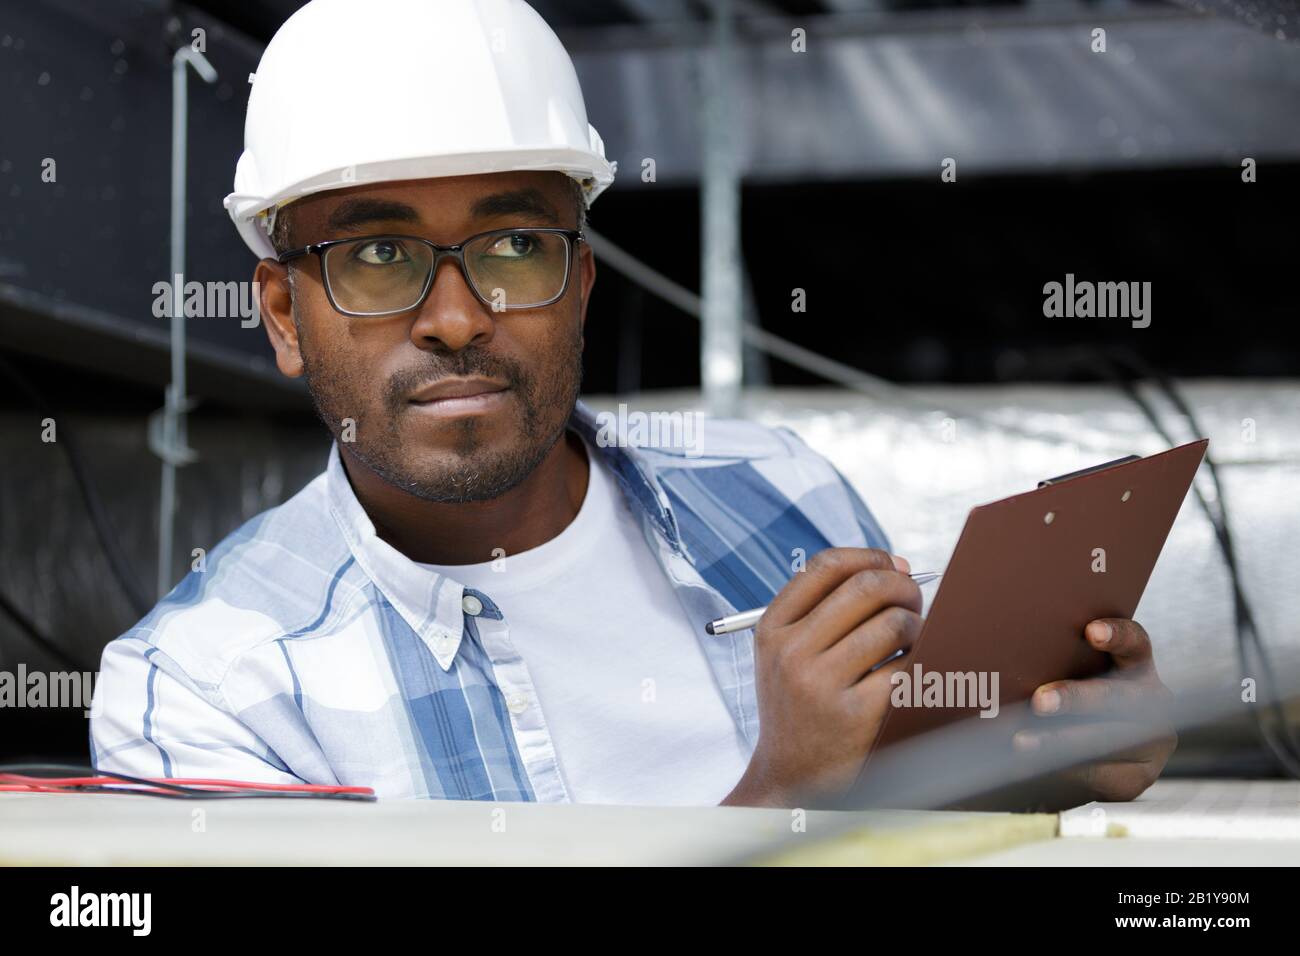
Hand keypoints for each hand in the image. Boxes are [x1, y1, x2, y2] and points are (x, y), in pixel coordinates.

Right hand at [721, 547, 921, 807]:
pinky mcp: (855, 715)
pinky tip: (911, 673)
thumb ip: (824, 608)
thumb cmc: (799, 705)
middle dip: (903, 587)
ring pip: (893, 625)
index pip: (826, 566)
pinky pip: (906, 669)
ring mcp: (821, 684)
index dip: (869, 557)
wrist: (789, 778)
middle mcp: (791, 652)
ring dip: (917, 626)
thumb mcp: (786, 653)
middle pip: (865, 587)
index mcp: (772, 628)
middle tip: (914, 601)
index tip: (893, 565)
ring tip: (913, 641)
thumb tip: (895, 565)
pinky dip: (919, 664)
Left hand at [1018, 618, 1176, 803]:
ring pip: (1107, 738)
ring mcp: (1152, 740)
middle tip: (1039, 700)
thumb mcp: (1076, 678)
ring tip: (1023, 740)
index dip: (1117, 635)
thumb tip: (1004, 656)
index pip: (1135, 643)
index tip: (1090, 631)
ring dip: (1061, 739)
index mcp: (1136, 666)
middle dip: (1077, 697)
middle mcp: (1151, 700)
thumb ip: (1058, 664)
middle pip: (1117, 694)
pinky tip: (1032, 764)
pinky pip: (1099, 772)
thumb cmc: (1076, 704)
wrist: (1094, 758)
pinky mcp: (1139, 777)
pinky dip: (1063, 768)